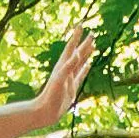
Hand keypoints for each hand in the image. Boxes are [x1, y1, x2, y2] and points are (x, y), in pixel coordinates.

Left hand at [31, 17, 100, 131]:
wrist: (45, 112)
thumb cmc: (50, 96)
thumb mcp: (59, 80)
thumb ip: (68, 67)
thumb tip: (78, 54)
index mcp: (63, 66)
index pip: (71, 48)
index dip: (76, 37)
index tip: (81, 25)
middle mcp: (66, 70)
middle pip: (78, 53)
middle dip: (84, 43)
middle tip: (93, 33)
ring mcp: (69, 78)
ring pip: (80, 62)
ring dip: (86, 54)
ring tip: (93, 45)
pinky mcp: (72, 88)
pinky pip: (81, 75)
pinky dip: (85, 69)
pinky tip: (89, 64)